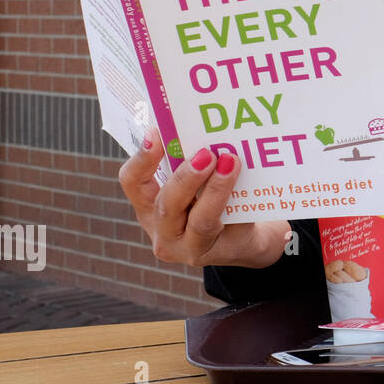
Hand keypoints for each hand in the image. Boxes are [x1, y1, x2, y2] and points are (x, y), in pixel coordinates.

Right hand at [118, 127, 290, 269]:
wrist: (243, 241)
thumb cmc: (213, 204)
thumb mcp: (197, 185)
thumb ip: (195, 164)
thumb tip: (208, 130)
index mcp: (149, 207)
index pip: (133, 182)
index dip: (142, 159)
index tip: (156, 133)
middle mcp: (163, 231)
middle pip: (167, 205)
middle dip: (186, 177)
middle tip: (206, 154)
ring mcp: (189, 248)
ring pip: (200, 222)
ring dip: (216, 190)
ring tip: (230, 163)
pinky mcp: (219, 253)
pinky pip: (230, 227)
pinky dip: (240, 204)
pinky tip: (250, 185)